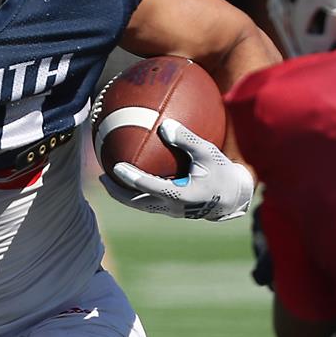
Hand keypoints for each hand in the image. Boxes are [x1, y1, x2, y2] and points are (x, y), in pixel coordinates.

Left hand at [100, 118, 253, 220]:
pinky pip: (147, 202)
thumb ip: (187, 140)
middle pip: (137, 202)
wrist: (233, 199)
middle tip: (102, 177)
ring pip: (140, 205)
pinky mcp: (171, 211)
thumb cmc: (221, 172)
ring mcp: (170, 211)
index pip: (150, 187)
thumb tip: (164, 124)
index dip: (131, 178)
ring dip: (122, 195)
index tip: (115, 167)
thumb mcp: (208, 153)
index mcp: (181, 195)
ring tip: (108, 180)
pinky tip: (128, 179)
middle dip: (117, 192)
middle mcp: (172, 207)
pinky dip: (135, 192)